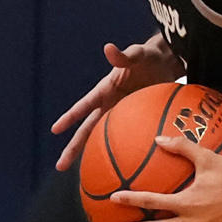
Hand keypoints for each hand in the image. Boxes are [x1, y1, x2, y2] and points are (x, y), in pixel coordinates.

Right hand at [51, 36, 181, 170]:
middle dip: (73, 147)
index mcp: (105, 89)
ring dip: (93, 154)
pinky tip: (121, 169)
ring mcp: (121, 113)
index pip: (84, 106)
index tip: (55, 130)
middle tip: (59, 166)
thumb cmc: (148, 55)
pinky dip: (121, 151)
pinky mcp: (134, 119)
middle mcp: (110, 104)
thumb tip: (108, 47)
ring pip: (103, 137)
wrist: (166, 62)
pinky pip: (126, 137)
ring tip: (85, 174)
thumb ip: (123, 55)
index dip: (70, 117)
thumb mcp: (137, 54)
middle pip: (88, 129)